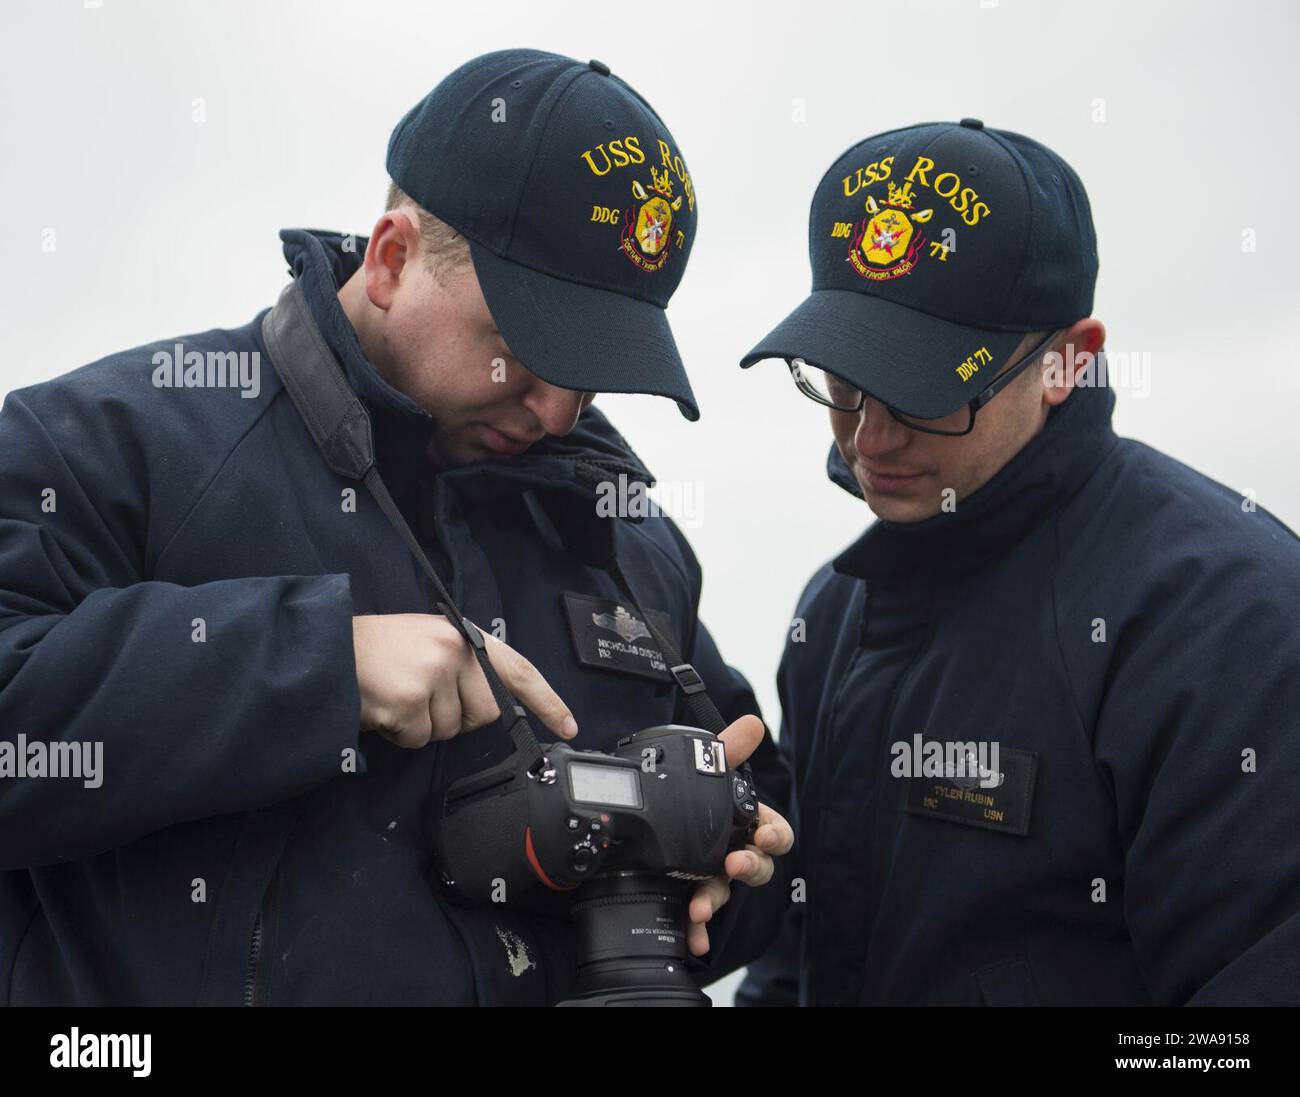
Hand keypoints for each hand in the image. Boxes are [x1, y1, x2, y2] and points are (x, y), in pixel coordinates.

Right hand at [351, 614, 577, 748]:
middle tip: (418, 693)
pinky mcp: (410, 699)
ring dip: (421, 725)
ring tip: (395, 695)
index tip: (570, 726)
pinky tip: (384, 708)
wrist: (326, 649)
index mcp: (463, 637)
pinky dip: (400, 734)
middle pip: (483, 714)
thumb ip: (463, 666)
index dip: (547, 701)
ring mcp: (433, 673)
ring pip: (448, 730)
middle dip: (454, 716)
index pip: (519, 670)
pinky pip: (419, 739)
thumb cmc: (376, 651)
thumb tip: (492, 706)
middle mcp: (455, 651)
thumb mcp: (428, 643)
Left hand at [687, 714, 793, 956]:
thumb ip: (728, 750)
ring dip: (716, 899)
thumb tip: (753, 723)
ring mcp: (714, 877)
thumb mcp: (706, 772)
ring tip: (700, 905)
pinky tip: (691, 936)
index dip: (774, 835)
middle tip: (733, 862)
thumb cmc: (691, 798)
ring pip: (727, 892)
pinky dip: (697, 929)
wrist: (645, 826)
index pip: (773, 831)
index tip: (762, 834)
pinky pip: (701, 917)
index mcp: (744, 823)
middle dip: (750, 866)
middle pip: (757, 865)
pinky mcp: (693, 895)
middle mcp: (734, 852)